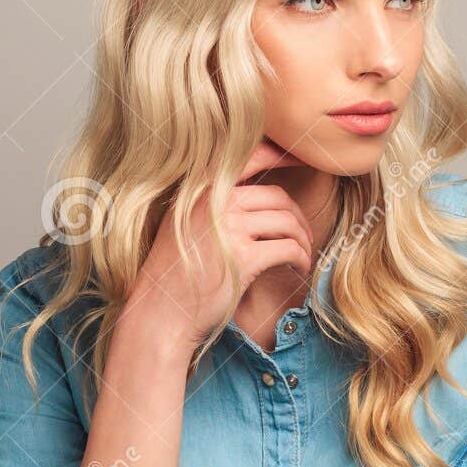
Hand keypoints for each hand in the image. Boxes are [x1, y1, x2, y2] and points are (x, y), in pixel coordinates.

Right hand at [125, 139, 315, 355]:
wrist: (161, 311)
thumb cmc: (175, 271)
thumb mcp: (184, 222)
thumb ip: (213, 202)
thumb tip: (256, 191)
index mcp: (201, 188)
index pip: (250, 156)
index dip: (283, 155)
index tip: (305, 159)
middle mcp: (214, 201)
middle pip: (277, 196)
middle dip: (298, 216)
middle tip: (303, 235)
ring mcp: (229, 228)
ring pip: (287, 222)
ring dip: (302, 239)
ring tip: (302, 254)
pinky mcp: (244, 258)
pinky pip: (289, 249)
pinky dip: (301, 258)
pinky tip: (298, 268)